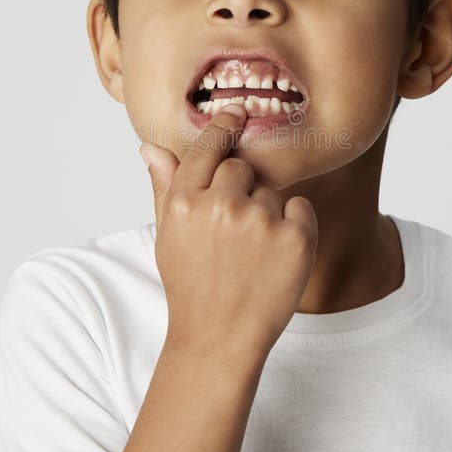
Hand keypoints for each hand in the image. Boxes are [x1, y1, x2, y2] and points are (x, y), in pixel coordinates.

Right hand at [139, 104, 317, 362]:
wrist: (219, 339)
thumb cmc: (190, 285)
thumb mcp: (168, 236)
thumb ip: (164, 187)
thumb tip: (150, 146)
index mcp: (185, 202)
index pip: (208, 147)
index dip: (224, 127)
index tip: (236, 113)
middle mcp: (221, 205)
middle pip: (243, 167)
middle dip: (242, 189)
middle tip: (233, 231)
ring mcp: (261, 221)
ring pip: (272, 190)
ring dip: (267, 211)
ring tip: (251, 253)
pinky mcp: (297, 238)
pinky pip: (302, 208)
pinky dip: (295, 227)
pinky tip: (275, 257)